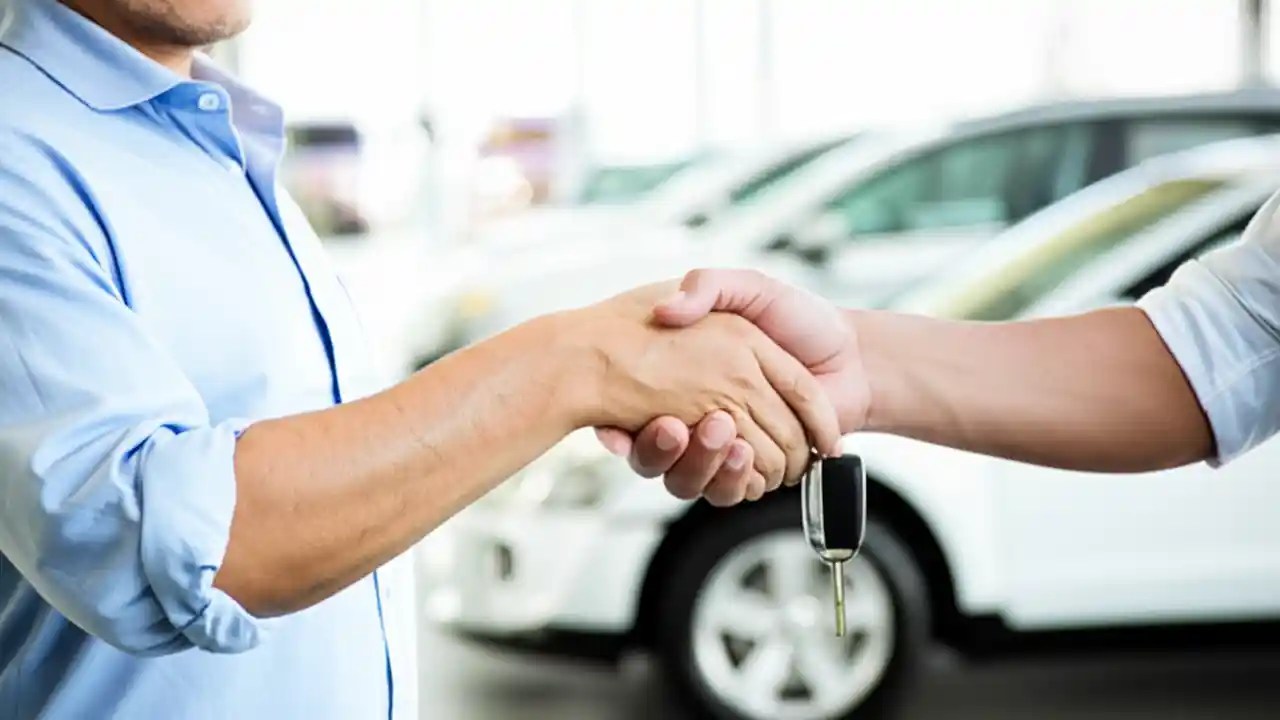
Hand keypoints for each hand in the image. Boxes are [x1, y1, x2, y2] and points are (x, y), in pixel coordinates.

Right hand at [575, 282, 840, 498]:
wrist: (853, 355)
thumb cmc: (799, 318)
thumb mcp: (747, 287)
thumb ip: (707, 286)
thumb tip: (665, 310)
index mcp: (682, 376)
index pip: (636, 409)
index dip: (621, 424)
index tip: (616, 427)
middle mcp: (695, 415)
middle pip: (659, 454)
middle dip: (666, 448)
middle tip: (681, 427)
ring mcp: (724, 447)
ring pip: (689, 479)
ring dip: (701, 465)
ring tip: (726, 438)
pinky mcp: (753, 471)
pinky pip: (729, 491)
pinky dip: (735, 481)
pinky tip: (748, 455)